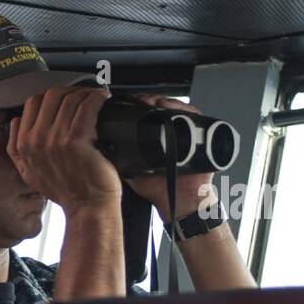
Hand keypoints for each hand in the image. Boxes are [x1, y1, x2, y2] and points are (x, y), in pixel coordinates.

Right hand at [8, 86, 121, 214]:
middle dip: (69, 91)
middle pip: (51, 96)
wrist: (87, 208)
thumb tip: (15, 122)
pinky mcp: (76, 140)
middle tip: (83, 95)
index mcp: (24, 146)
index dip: (51, 96)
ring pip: (70, 98)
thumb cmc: (66, 192)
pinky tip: (103, 99)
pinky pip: (86, 106)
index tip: (66, 97)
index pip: (33, 103)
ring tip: (95, 97)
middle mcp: (36, 141)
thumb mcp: (28, 174)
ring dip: (85, 93)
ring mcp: (55, 140)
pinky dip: (97, 98)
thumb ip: (16, 149)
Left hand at [123, 95, 218, 221]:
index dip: (142, 106)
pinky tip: (176, 109)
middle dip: (155, 101)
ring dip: (169, 103)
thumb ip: (119, 161)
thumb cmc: (159, 189)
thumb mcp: (133, 172)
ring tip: (158, 102)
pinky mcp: (202, 138)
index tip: (132, 103)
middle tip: (145, 100)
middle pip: (165, 108)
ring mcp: (188, 134)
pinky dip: (188, 112)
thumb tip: (101, 151)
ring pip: (180, 110)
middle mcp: (172, 134)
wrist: (180, 202)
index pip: (149, 114)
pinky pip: (197, 119)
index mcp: (157, 140)